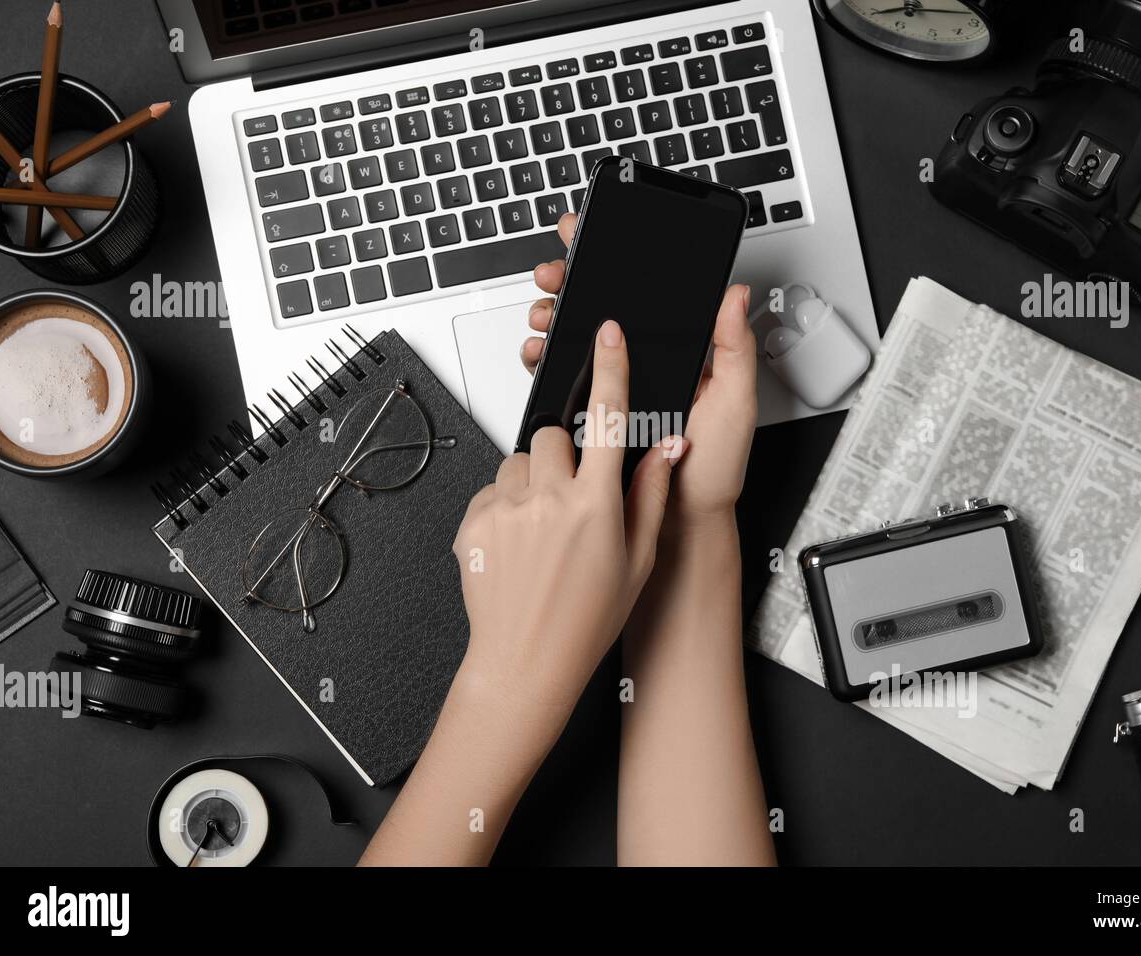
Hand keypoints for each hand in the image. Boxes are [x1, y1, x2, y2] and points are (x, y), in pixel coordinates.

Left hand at [453, 317, 687, 713]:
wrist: (525, 661)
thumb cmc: (584, 620)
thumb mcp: (637, 559)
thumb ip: (650, 495)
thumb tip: (666, 449)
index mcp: (596, 505)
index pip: (608, 419)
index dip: (611, 369)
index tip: (608, 334)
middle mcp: (549, 501)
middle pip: (553, 437)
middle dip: (563, 457)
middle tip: (569, 500)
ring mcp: (507, 511)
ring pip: (518, 462)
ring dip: (530, 483)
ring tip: (541, 532)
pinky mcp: (473, 522)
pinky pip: (490, 490)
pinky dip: (503, 507)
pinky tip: (517, 545)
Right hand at [524, 213, 757, 529]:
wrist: (683, 521)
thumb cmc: (713, 469)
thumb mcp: (735, 402)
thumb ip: (734, 347)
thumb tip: (735, 294)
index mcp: (679, 351)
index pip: (645, 293)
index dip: (615, 259)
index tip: (592, 236)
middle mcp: (643, 364)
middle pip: (600, 307)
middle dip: (570, 280)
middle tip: (557, 272)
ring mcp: (614, 387)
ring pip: (574, 337)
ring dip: (551, 314)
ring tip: (547, 311)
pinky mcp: (590, 412)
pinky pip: (560, 378)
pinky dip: (542, 358)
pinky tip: (540, 351)